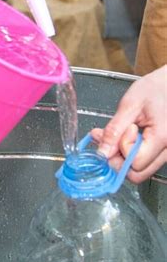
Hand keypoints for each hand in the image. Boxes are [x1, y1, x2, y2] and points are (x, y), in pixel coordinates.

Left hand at [91, 65, 166, 182]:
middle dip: (117, 159)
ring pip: (141, 169)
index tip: (122, 128)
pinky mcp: (163, 150)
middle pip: (138, 173)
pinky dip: (130, 152)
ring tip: (113, 134)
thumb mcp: (130, 104)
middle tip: (106, 140)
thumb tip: (102, 152)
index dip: (122, 148)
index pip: (135, 162)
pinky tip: (123, 135)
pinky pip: (145, 160)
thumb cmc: (155, 88)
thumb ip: (115, 129)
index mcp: (163, 137)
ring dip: (121, 155)